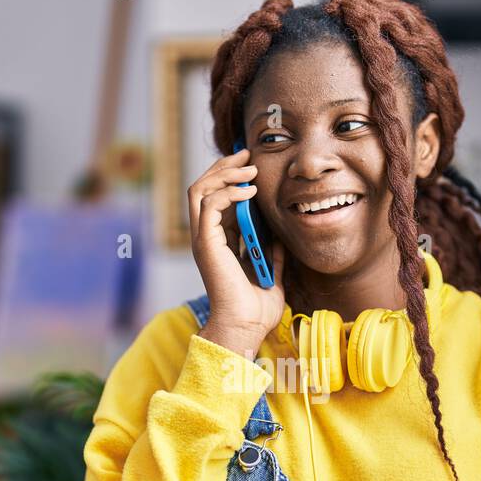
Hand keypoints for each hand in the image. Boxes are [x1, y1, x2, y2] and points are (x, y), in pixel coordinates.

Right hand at [187, 147, 286, 355]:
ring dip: (224, 173)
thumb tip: (281, 235)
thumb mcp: (271, 272)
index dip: (230, 175)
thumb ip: (272, 252)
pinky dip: (228, 192)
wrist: (246, 327)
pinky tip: (249, 191)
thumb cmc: (256, 308)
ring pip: (199, 189)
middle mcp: (206, 237)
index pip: (215, 196)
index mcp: (218, 241)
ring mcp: (203, 239)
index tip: (252, 162)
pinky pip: (209, 205)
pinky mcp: (205, 244)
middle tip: (247, 154)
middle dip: (224, 166)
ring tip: (249, 168)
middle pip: (202, 186)